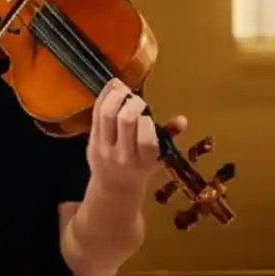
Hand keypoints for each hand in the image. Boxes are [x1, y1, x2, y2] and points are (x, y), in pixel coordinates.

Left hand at [87, 78, 186, 193]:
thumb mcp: (157, 158)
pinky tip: (113, 88)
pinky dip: (104, 96)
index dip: (147, 121)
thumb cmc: (140, 168)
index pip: (146, 140)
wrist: (114, 187)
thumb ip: (168, 136)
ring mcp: (105, 148)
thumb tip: (183, 120)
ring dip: (117, 96)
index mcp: (145, 162)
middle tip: (137, 100)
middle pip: (126, 120)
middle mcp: (124, 156)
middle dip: (133, 103)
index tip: (147, 115)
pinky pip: (96, 113)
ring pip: (107, 114)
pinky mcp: (91, 141)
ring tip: (124, 91)